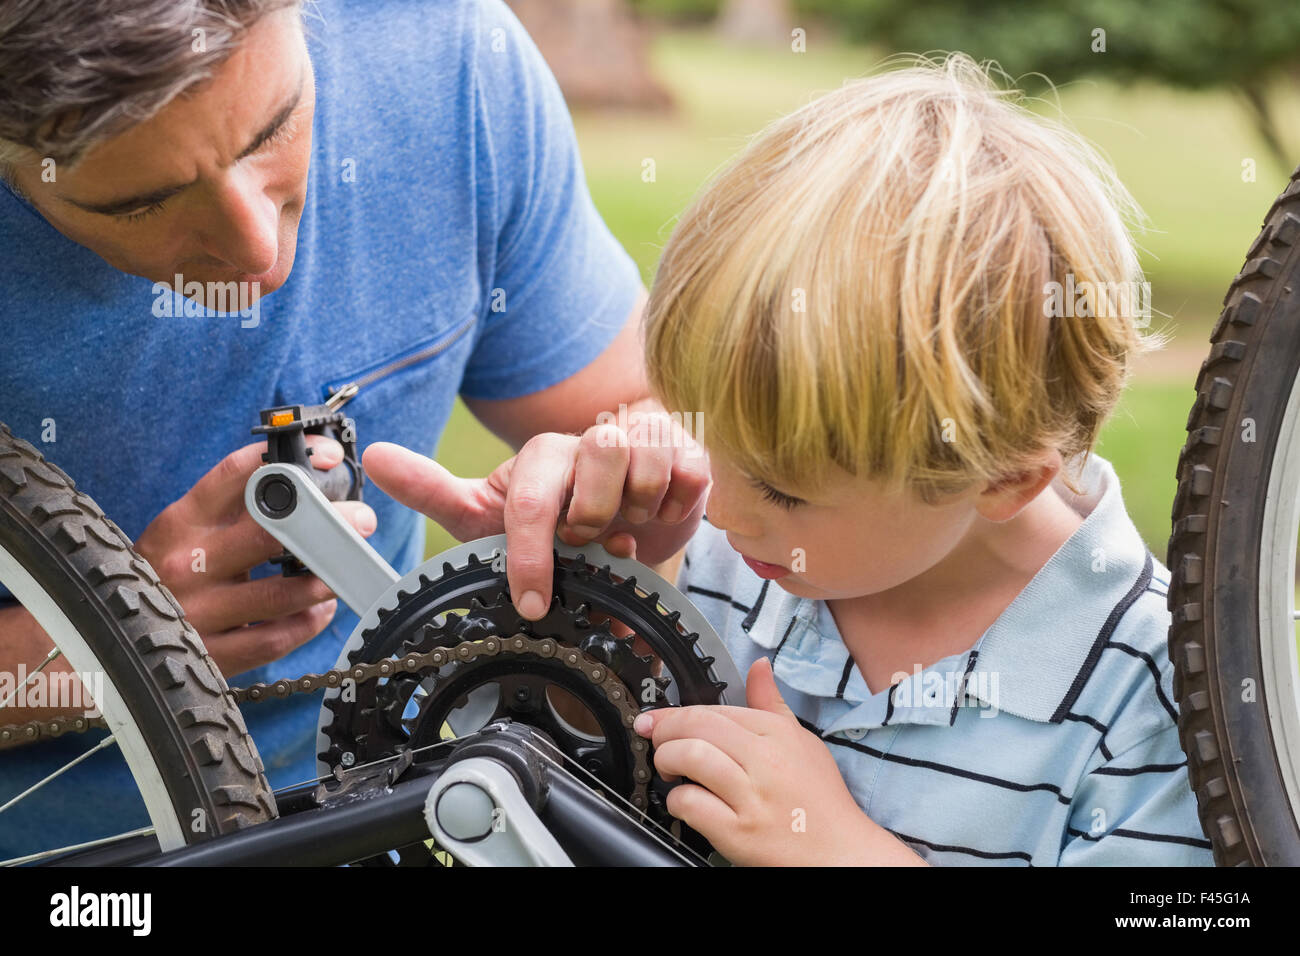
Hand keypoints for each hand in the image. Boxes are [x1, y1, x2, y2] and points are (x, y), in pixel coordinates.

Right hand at [134, 435, 377, 677]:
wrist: (103, 637)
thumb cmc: (163, 572)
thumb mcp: (184, 529)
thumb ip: (233, 505)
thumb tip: (308, 476)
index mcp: (181, 522)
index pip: (238, 476)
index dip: (291, 459)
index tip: (329, 455)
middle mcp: (187, 564)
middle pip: (270, 533)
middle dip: (327, 522)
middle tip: (360, 519)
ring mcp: (198, 612)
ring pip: (281, 593)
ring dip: (325, 578)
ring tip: (344, 568)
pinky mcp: (210, 655)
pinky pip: (275, 639)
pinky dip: (309, 622)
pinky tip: (322, 609)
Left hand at [361, 398, 709, 620]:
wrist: (630, 514)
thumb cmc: (559, 517)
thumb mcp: (491, 513)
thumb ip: (433, 489)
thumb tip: (375, 456)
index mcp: (542, 457)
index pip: (530, 500)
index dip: (530, 555)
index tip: (532, 601)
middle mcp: (591, 441)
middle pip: (599, 460)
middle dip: (594, 519)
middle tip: (590, 540)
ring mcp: (643, 441)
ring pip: (646, 467)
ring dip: (637, 513)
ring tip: (627, 526)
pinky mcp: (687, 452)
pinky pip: (688, 476)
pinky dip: (675, 508)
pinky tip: (659, 515)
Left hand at [633, 657, 928, 865]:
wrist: (841, 853)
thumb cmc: (821, 800)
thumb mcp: (802, 742)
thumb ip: (772, 705)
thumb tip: (758, 667)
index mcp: (777, 733)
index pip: (714, 709)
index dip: (676, 712)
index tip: (658, 718)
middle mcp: (765, 761)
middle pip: (696, 726)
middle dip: (664, 730)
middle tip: (657, 740)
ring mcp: (751, 797)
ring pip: (690, 757)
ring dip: (666, 759)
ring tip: (669, 768)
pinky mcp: (739, 832)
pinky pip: (691, 803)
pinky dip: (676, 800)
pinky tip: (684, 801)